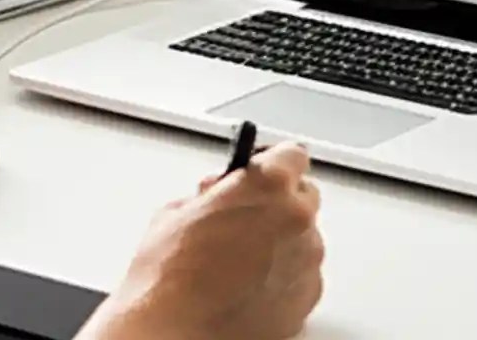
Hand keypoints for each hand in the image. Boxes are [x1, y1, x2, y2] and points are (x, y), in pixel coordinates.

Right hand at [80, 143, 324, 339]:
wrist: (174, 334)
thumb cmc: (168, 281)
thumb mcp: (174, 213)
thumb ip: (210, 196)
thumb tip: (216, 200)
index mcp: (268, 186)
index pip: (291, 154)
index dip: (272, 161)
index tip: (260, 169)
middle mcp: (296, 219)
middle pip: (302, 195)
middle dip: (275, 202)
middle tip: (242, 216)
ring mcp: (306, 261)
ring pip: (302, 237)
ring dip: (279, 241)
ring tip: (237, 261)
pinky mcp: (308, 298)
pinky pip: (301, 275)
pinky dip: (281, 276)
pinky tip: (247, 286)